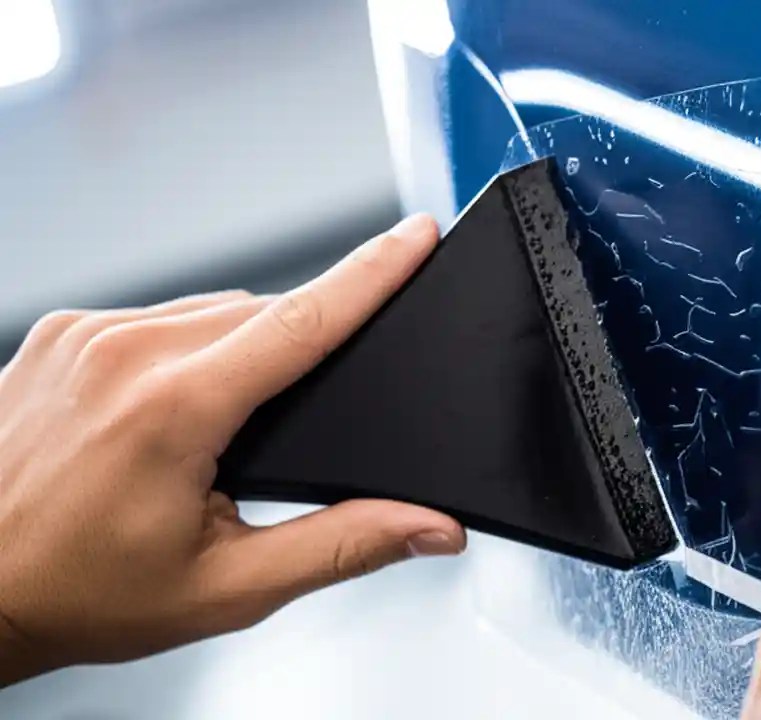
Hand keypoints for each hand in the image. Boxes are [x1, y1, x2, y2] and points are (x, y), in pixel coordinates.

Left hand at [0, 215, 464, 685]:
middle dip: (301, 350)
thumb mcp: (229, 588)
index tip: (416, 236)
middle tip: (276, 433)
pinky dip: (187, 348)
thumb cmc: (81, 592)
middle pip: (263, 314)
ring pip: (212, 310)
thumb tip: (429, 526)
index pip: (303, 320)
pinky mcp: (60, 329)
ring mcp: (84, 332)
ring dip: (242, 350)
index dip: (373, 272)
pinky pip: (159, 315)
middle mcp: (124, 351)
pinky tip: (169, 408)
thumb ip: (342, 547)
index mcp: (173, 409)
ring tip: (217, 432)